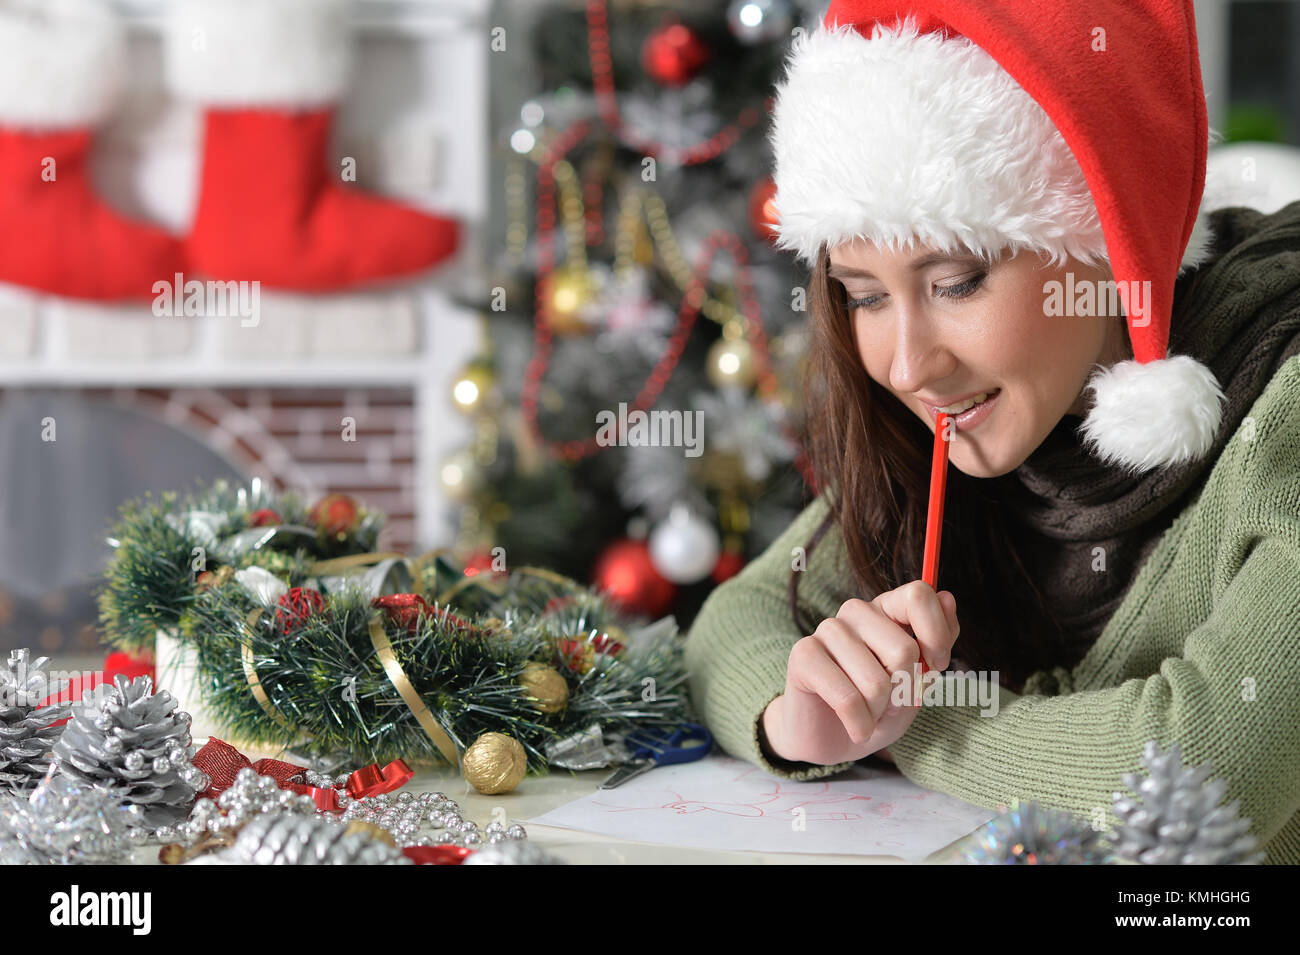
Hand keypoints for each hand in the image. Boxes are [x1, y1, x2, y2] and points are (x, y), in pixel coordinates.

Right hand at [761, 582, 958, 765]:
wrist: (834, 740)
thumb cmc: (879, 707)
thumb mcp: (919, 681)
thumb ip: (937, 642)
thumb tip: (947, 597)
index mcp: (887, 609)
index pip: (918, 595)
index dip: (936, 636)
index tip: (935, 666)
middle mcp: (856, 612)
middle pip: (904, 650)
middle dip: (904, 691)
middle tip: (890, 702)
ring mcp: (827, 630)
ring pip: (876, 682)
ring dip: (879, 713)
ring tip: (868, 714)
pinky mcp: (803, 655)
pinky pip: (847, 698)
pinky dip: (859, 724)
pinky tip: (855, 727)